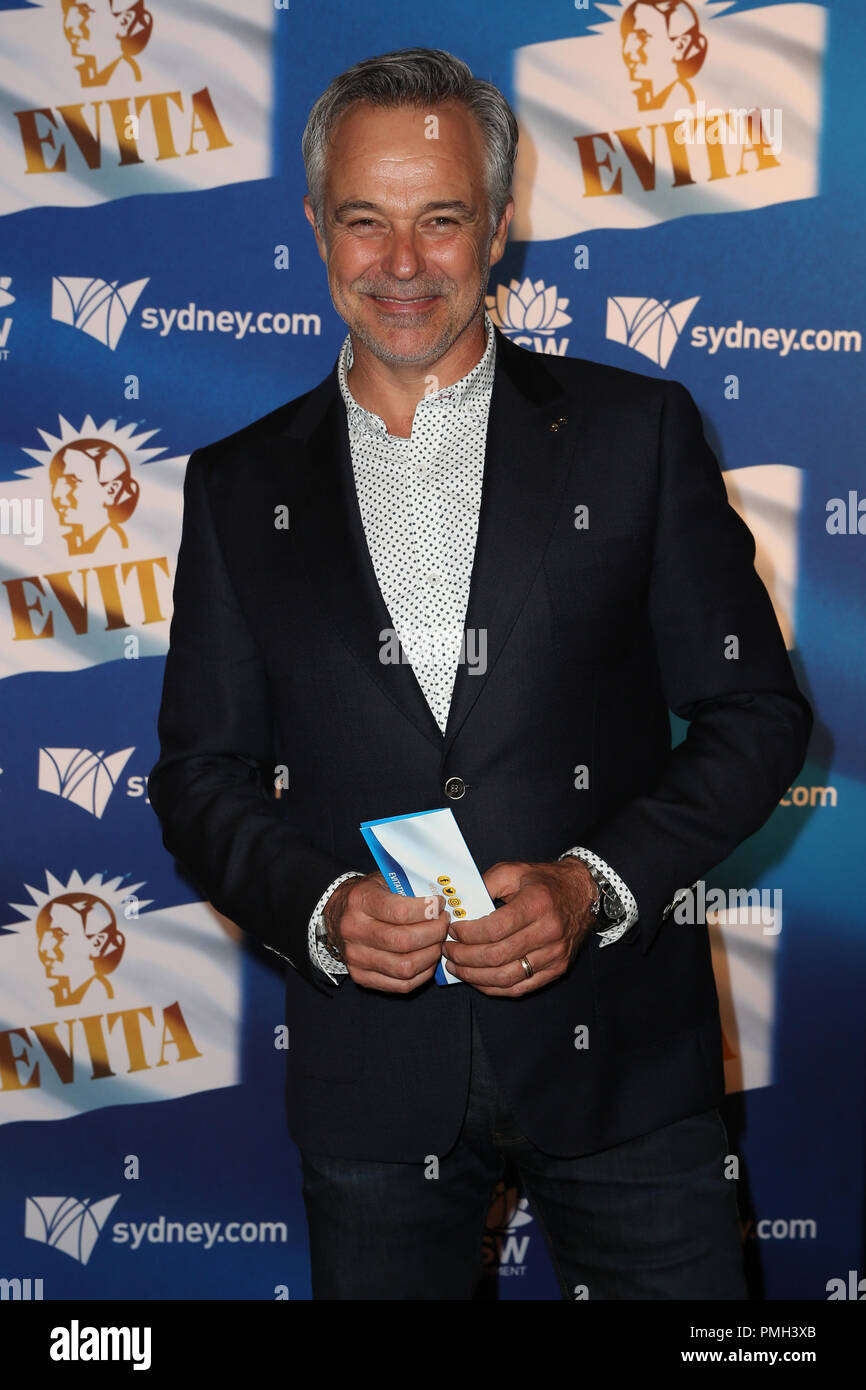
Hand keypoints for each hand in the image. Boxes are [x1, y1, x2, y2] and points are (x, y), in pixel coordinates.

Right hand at [323, 872, 449, 993]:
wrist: (337, 915)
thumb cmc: (368, 895)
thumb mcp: (383, 880)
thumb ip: (409, 887)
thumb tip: (441, 902)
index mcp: (360, 901)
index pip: (400, 912)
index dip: (428, 910)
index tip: (440, 905)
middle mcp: (354, 930)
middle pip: (405, 942)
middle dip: (434, 933)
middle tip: (444, 923)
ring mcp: (356, 957)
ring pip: (405, 968)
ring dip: (431, 955)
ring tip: (438, 941)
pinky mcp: (361, 976)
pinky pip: (401, 985)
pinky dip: (423, 974)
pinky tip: (428, 958)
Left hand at [442, 859, 597, 996]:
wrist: (583, 893)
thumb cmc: (544, 881)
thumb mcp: (513, 871)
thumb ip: (485, 884)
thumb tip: (458, 905)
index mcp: (537, 904)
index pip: (495, 929)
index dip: (468, 934)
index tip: (452, 931)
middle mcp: (548, 932)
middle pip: (498, 956)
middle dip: (465, 956)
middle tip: (447, 950)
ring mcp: (555, 954)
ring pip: (507, 977)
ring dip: (475, 976)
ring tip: (456, 966)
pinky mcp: (557, 969)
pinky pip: (520, 988)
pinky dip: (494, 987)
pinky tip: (477, 979)